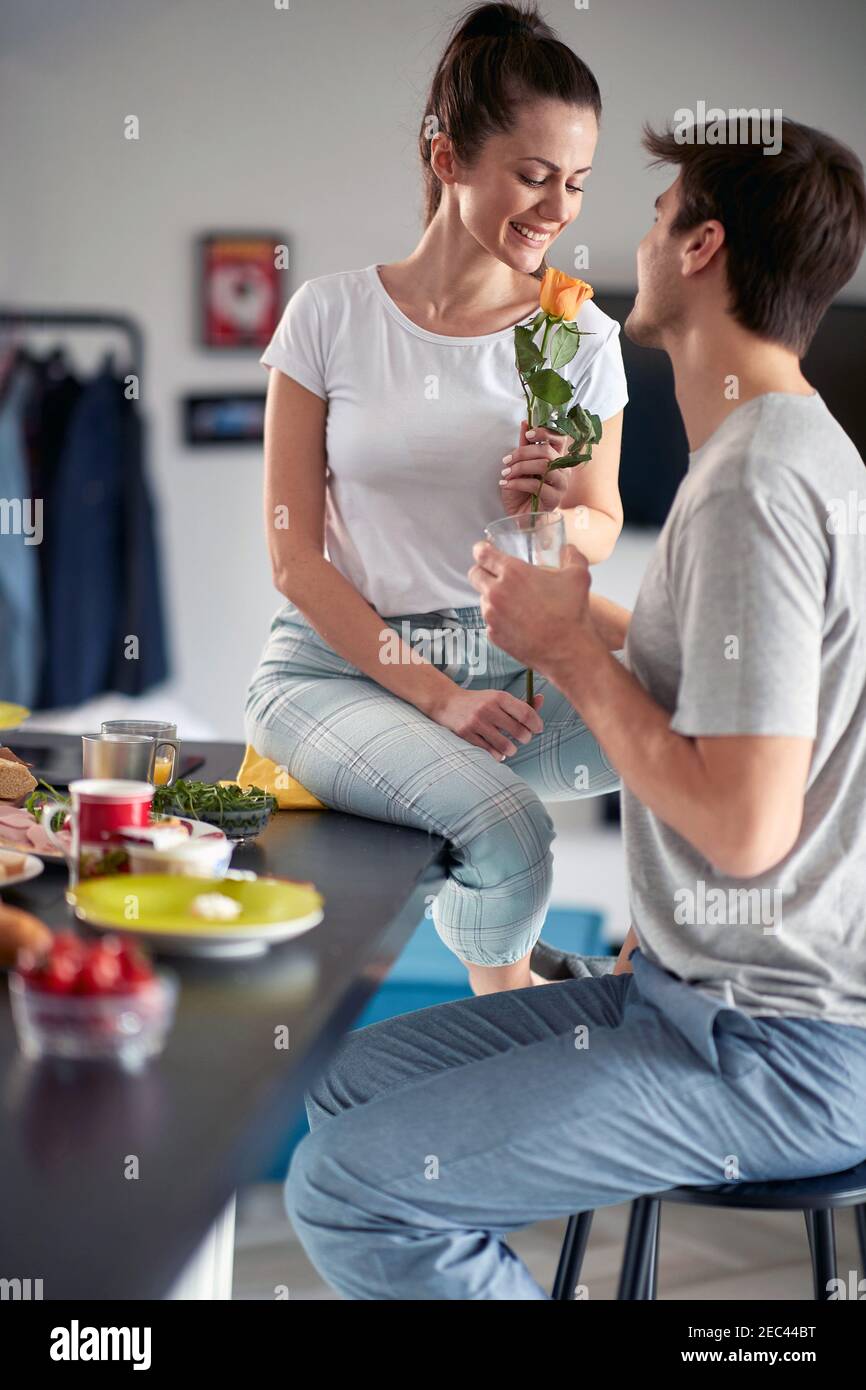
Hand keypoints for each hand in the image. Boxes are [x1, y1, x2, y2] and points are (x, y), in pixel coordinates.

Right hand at [427, 686, 544, 760]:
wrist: (448, 703)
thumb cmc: (479, 702)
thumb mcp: (498, 698)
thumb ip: (521, 702)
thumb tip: (541, 699)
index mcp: (499, 697)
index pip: (526, 713)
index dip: (536, 724)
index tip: (537, 729)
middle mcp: (488, 708)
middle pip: (519, 732)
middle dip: (525, 738)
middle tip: (523, 738)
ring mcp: (476, 722)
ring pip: (506, 746)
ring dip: (512, 750)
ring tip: (510, 747)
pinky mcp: (467, 735)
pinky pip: (490, 752)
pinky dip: (498, 755)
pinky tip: (497, 751)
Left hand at [468, 540, 592, 677]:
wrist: (568, 651)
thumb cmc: (572, 613)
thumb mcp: (578, 576)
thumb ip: (572, 556)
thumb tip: (569, 549)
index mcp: (512, 572)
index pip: (482, 554)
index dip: (481, 549)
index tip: (484, 550)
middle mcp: (496, 592)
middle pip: (474, 574)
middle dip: (483, 571)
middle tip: (495, 574)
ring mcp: (492, 616)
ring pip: (482, 598)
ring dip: (492, 596)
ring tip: (514, 601)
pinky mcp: (493, 635)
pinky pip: (490, 620)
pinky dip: (499, 618)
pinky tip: (517, 621)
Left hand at [499, 419, 572, 514]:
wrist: (520, 516)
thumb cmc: (521, 491)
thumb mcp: (519, 464)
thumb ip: (524, 445)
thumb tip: (525, 422)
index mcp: (557, 458)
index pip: (559, 437)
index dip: (545, 432)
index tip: (528, 434)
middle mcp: (563, 469)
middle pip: (547, 451)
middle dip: (523, 453)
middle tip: (506, 460)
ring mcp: (561, 484)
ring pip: (544, 466)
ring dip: (520, 468)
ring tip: (505, 474)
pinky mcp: (555, 499)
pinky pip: (536, 485)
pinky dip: (517, 483)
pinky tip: (506, 485)